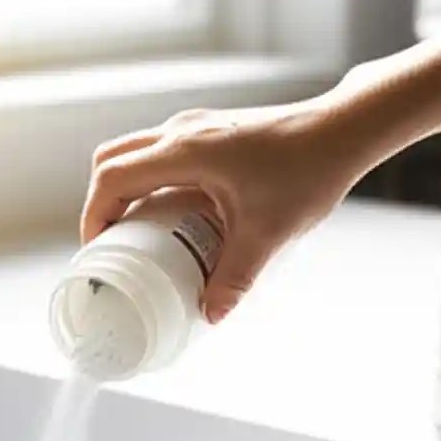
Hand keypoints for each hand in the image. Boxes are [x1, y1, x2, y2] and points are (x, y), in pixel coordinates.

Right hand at [82, 96, 364, 322]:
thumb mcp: (268, 234)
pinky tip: (179, 211)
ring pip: (136, 151)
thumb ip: (236, 278)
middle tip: (113, 240)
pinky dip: (153, 179)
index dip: (95, 215)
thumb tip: (211, 315)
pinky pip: (162, 151)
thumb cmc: (309, 169)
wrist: (346, 129)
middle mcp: (182, 131)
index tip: (99, 249)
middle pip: (111, 159)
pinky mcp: (212, 129)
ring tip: (143, 230)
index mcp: (184, 152)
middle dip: (102, 201)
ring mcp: (197, 125)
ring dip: (128, 188)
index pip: (112, 178)